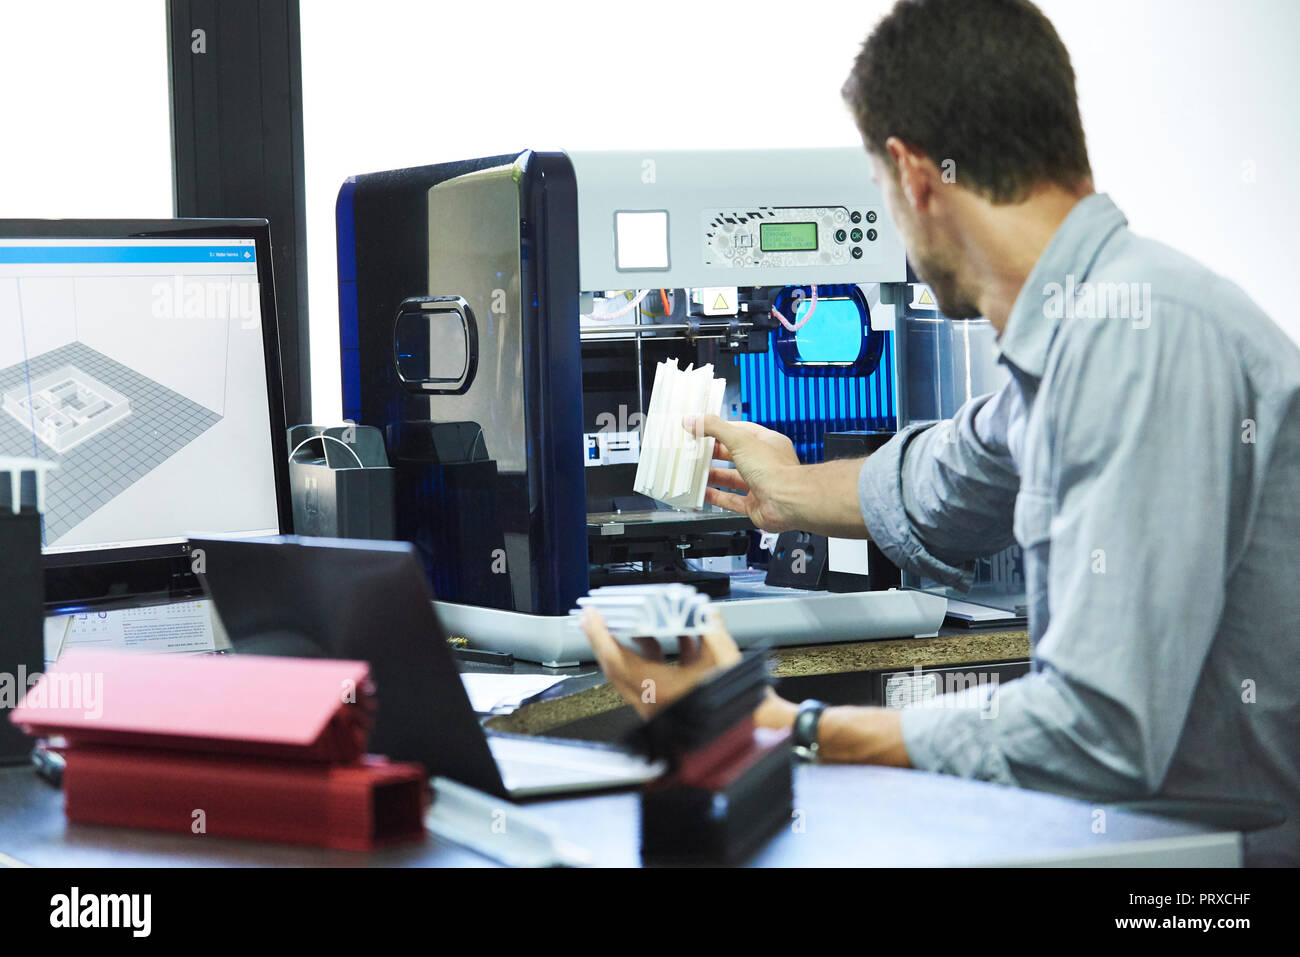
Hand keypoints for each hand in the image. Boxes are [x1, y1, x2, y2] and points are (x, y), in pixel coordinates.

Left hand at [580, 608, 741, 718]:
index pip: (618, 660)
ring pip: (631, 673)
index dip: (600, 637)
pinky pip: (648, 678)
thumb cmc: (735, 704)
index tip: (592, 618)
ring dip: (629, 648)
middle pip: (616, 667)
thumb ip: (711, 630)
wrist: (748, 727)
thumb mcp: (724, 658)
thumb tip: (704, 611)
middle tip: (595, 619)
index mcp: (659, 689)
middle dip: (603, 640)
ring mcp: (656, 704)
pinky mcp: (666, 704)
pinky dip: (651, 658)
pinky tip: (666, 640)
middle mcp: (652, 700)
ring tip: (632, 625)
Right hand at [685, 414, 800, 532]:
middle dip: (714, 453)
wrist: (787, 502)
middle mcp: (765, 463)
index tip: (702, 428)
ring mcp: (759, 484)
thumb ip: (715, 428)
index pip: (740, 431)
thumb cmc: (775, 470)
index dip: (720, 429)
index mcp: (767, 443)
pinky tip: (704, 492)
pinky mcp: (754, 504)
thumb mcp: (740, 440)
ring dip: (713, 475)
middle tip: (695, 450)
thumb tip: (694, 420)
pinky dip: (716, 496)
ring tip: (695, 471)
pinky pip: (731, 500)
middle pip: (734, 455)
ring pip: (731, 478)